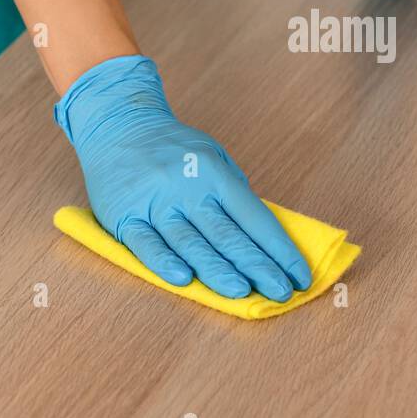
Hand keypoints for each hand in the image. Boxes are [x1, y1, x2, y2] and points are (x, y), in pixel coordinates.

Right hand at [54, 56, 310, 301]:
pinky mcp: (123, 216)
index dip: (279, 249)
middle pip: (226, 234)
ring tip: (243, 293)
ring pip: (189, 242)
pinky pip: (145, 244)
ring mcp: (154, 202)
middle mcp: (187, 187)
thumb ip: (233, 194)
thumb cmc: (174, 150)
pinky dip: (163, 262)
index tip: (299, 275)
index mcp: (214, 173)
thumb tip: (261, 237)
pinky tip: (183, 279)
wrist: (117, 124)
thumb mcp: (213, 157)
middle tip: (281, 293)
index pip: (254, 217)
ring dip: (217, 270)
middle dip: (257, 266)